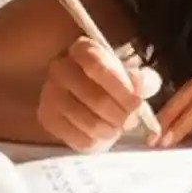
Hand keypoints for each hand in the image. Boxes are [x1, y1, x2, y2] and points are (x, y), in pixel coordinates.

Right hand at [36, 37, 147, 152]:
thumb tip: (144, 86)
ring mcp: (49, 94)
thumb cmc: (108, 82)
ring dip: (110, 130)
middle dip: (120, 115)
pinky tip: (101, 135)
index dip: (120, 88)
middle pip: (95, 98)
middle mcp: (60, 68)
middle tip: (131, 122)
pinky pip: (78, 138)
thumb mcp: (126, 74)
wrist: (81, 94)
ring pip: (88, 122)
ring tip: (117, 128)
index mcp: (81, 50)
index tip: (137, 104)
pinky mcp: (47, 118)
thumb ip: (140, 80)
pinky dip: (96, 142)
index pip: (97, 66)